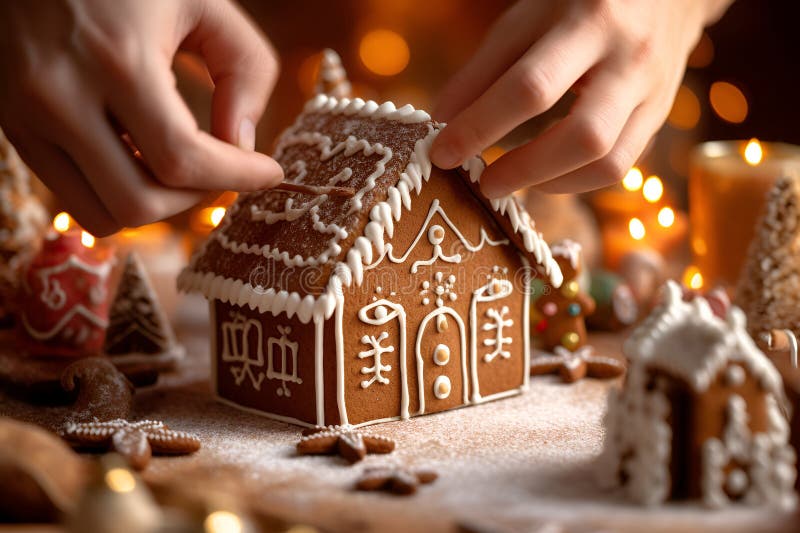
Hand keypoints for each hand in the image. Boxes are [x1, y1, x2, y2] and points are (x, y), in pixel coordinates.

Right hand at [0, 0, 282, 235]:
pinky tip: (143, 157)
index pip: (182, 159)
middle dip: (196, 196)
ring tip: (183, 168)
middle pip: (139, 202)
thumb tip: (243, 145)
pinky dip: (119, 192)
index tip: (270, 172)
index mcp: (116, 60)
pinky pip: (74, 196)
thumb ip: (246, 68)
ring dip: (156, 204)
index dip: (238, 177)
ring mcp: (26, 117)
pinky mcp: (13, 127)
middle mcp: (59, 97)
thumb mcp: (204, 1)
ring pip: (102, 215)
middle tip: (223, 169)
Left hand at [431, 0, 731, 196]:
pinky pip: (620, 166)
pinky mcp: (658, 117)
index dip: (481, 127)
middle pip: (582, 135)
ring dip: (550, 183)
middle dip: (524, 169)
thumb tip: (442, 122)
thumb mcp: (527, 19)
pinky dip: (575, 181)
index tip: (442, 154)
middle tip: (482, 183)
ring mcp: (653, 92)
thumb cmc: (579, 3)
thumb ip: (484, 69)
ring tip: (510, 181)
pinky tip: (544, 177)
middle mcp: (629, 59)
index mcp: (588, 21)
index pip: (530, 87)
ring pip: (609, 161)